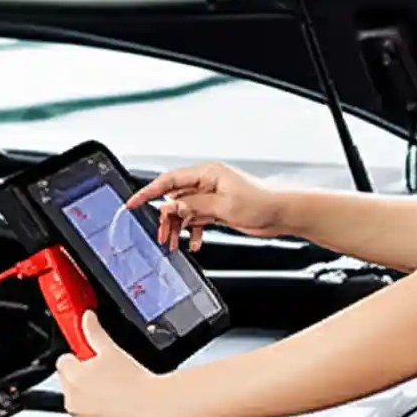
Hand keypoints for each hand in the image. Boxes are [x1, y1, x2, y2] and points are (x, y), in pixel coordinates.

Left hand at [55, 311, 178, 416]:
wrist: (155, 409)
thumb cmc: (136, 381)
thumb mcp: (112, 350)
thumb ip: (94, 332)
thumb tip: (87, 318)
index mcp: (73, 377)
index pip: (64, 362)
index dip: (79, 359)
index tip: (91, 360)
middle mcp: (72, 401)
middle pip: (70, 385)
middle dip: (84, 380)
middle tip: (107, 377)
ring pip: (80, 406)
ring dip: (90, 400)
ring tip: (115, 394)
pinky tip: (116, 411)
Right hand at [126, 162, 286, 251]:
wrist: (282, 213)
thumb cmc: (262, 202)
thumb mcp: (223, 205)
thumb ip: (194, 205)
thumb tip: (172, 205)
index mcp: (207, 173)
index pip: (169, 180)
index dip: (149, 192)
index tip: (133, 202)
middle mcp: (208, 183)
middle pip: (175, 198)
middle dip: (166, 218)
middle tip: (161, 235)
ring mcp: (213, 196)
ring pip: (185, 211)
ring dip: (179, 227)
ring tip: (175, 243)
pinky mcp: (219, 209)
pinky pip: (197, 219)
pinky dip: (193, 231)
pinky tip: (194, 243)